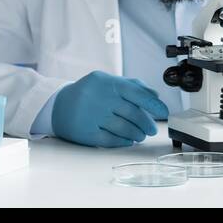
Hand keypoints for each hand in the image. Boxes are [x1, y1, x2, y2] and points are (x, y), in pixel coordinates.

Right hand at [51, 71, 170, 147]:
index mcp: (107, 83)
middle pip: (132, 113)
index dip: (153, 104)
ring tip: (140, 135)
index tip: (163, 112)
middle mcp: (99, 98)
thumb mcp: (108, 82)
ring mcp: (92, 116)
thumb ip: (132, 85)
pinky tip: (128, 140)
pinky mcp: (86, 133)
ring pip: (123, 128)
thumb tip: (155, 95)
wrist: (59, 105)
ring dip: (137, 133)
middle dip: (146, 123)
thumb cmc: (89, 92)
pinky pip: (111, 140)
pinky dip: (124, 141)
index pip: (136, 93)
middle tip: (151, 129)